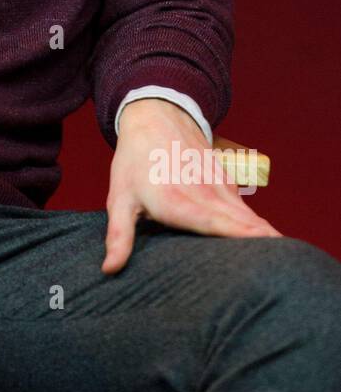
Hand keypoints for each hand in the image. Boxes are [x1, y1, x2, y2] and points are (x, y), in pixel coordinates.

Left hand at [102, 99, 281, 275]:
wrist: (157, 116)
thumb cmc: (134, 161)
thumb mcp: (120, 197)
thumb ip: (119, 235)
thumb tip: (109, 270)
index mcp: (180, 202)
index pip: (219, 226)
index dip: (245, 239)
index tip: (268, 254)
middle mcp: (207, 195)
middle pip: (244, 226)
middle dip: (265, 250)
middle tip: (281, 275)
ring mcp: (221, 187)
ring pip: (250, 218)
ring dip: (266, 240)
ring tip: (282, 266)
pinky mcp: (227, 183)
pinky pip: (247, 210)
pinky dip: (259, 228)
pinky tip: (270, 245)